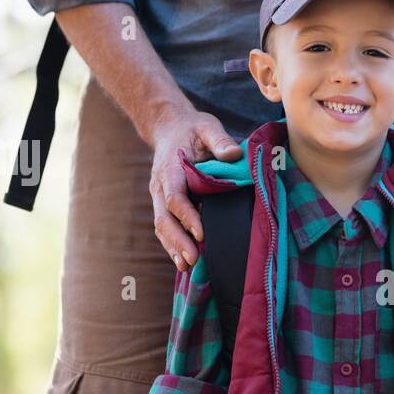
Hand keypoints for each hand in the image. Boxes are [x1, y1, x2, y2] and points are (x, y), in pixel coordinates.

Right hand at [149, 106, 243, 272]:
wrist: (171, 128)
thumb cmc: (193, 129)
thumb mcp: (208, 127)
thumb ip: (220, 140)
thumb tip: (234, 154)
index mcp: (171, 168)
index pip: (175, 196)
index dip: (187, 215)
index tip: (201, 232)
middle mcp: (161, 185)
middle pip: (164, 217)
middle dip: (178, 239)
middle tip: (193, 259)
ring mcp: (159, 196)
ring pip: (161, 226)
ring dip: (173, 247)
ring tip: (186, 266)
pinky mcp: (163, 204)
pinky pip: (164, 227)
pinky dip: (171, 245)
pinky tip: (182, 263)